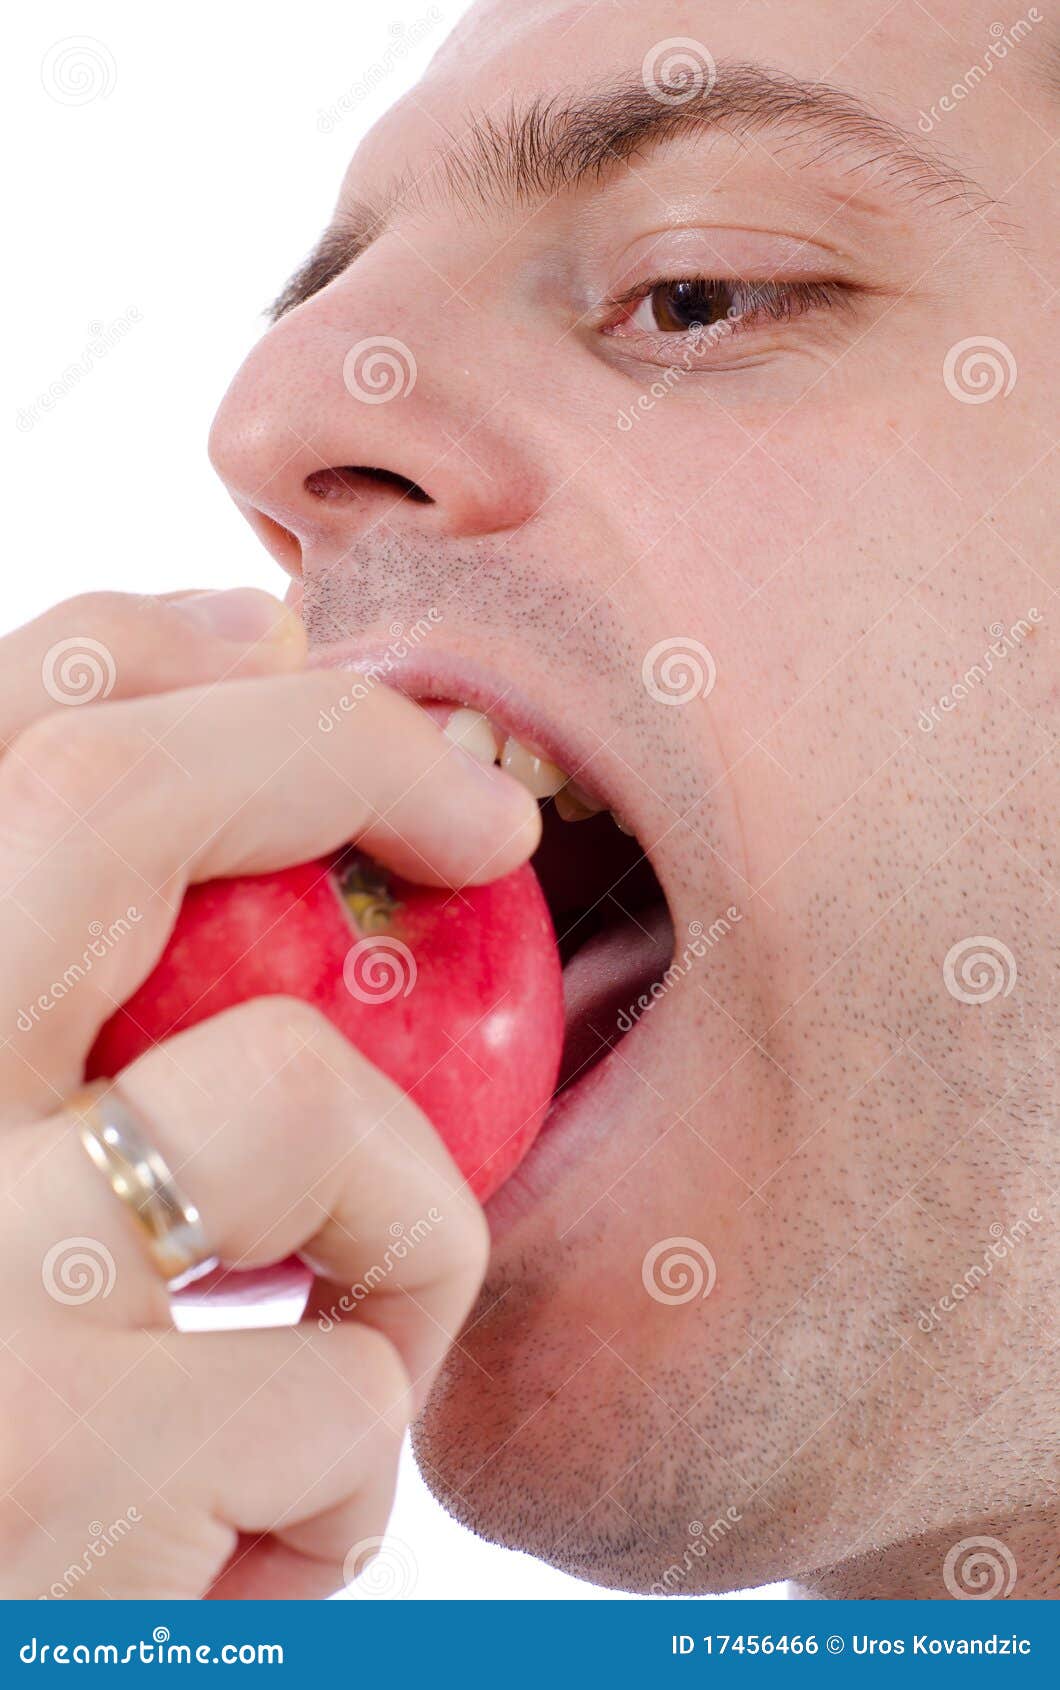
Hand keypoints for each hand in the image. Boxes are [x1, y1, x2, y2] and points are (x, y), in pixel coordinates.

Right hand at [0, 589, 538, 1597]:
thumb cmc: (1, 1427)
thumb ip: (53, 1033)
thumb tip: (216, 824)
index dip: (146, 647)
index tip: (281, 644)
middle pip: (96, 797)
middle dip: (333, 745)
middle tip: (481, 810)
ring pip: (292, 1099)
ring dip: (401, 1217)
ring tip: (349, 1350)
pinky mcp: (57, 1469)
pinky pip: (342, 1382)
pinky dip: (350, 1461)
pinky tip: (255, 1552)